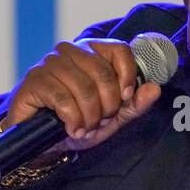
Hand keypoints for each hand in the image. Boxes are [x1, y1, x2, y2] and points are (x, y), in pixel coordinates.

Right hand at [3, 38, 162, 157]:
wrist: (40, 140)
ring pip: (84, 87)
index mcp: (92, 52)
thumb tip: (155, 88)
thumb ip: (134, 103)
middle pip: (103, 72)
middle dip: (107, 105)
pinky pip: (63, 99)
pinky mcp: (34, 80)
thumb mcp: (111, 117)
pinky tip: (71, 128)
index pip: (119, 50)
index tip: (124, 98)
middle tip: (100, 121)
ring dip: (89, 116)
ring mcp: (50, 63)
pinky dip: (72, 119)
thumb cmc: (76, 121)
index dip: (127, 75)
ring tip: (84, 127)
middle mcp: (70, 51)